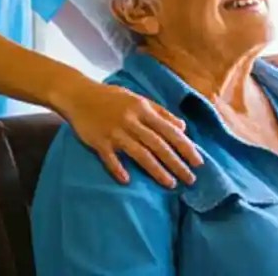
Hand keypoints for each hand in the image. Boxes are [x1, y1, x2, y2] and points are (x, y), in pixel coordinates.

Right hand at [59, 80, 202, 187]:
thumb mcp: (139, 99)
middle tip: (190, 179)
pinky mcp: (98, 141)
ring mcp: (115, 132)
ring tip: (170, 184)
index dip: (185, 147)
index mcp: (143, 110)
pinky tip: (128, 180)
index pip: (169, 131)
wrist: (79, 94)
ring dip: (156, 170)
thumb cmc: (112, 97)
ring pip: (139, 153)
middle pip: (158, 145)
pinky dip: (118, 169)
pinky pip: (109, 158)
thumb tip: (183, 127)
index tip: (198, 162)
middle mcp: (131, 121)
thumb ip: (162, 113)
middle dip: (176, 163)